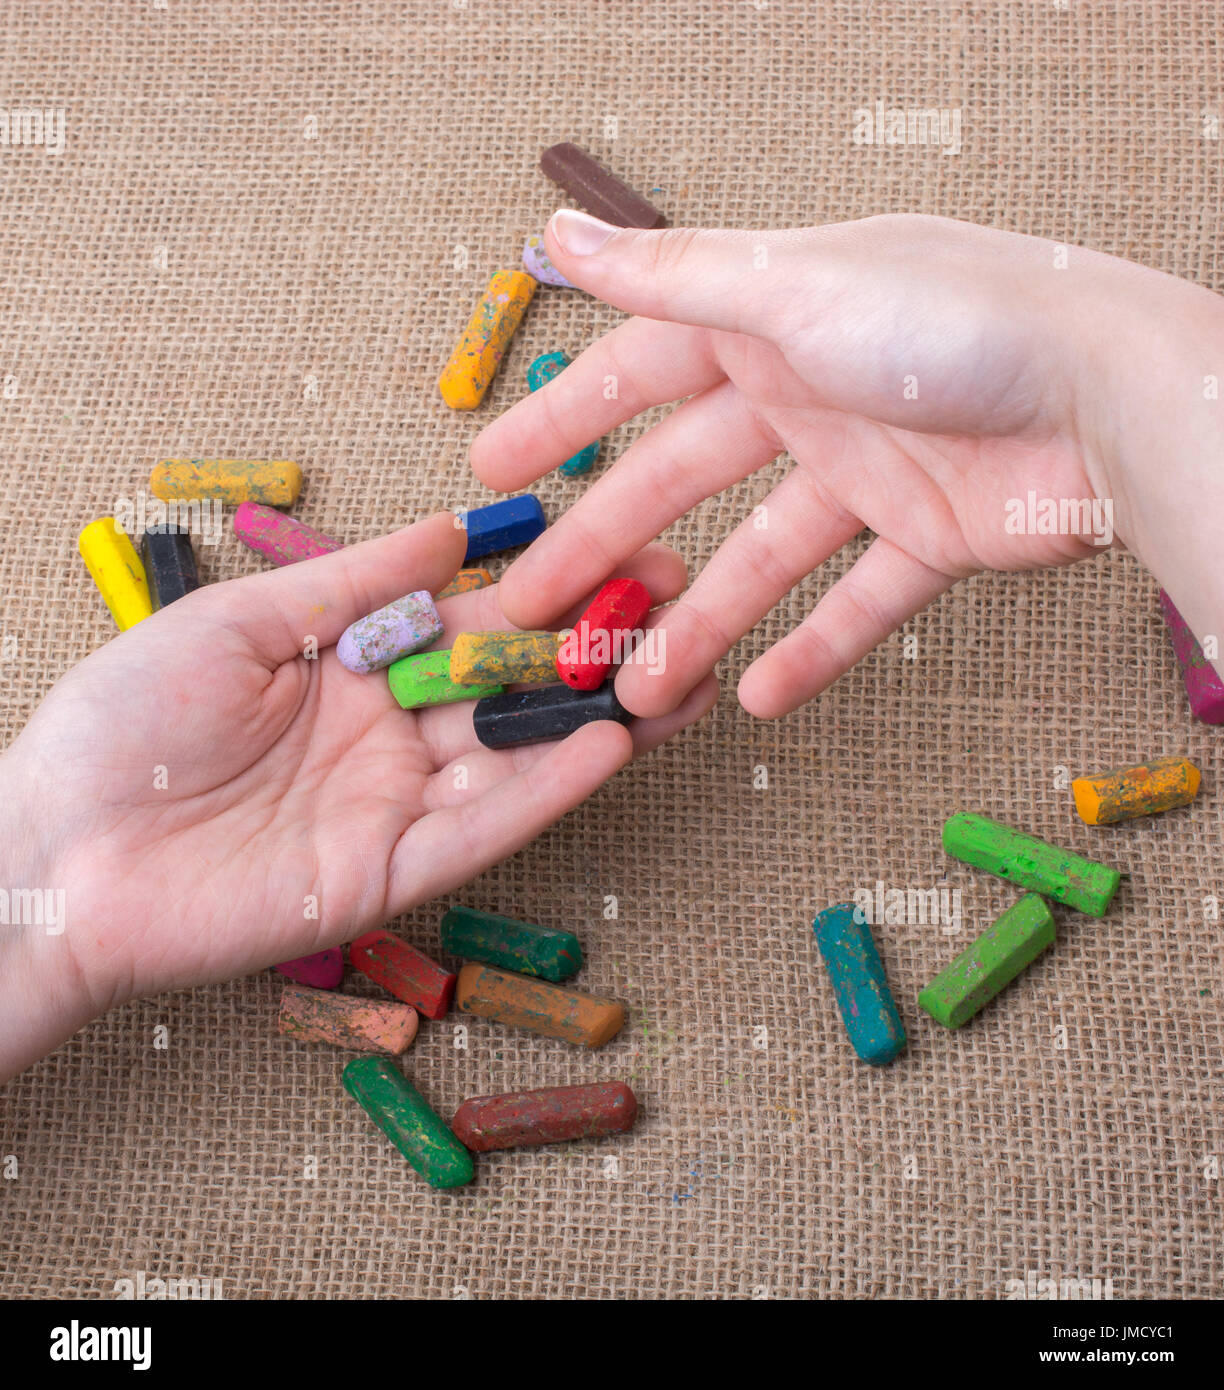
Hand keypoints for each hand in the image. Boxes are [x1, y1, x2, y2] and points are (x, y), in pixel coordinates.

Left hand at [0, 514, 714, 1077]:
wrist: (59, 850)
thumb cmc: (126, 725)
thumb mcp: (238, 622)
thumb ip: (353, 583)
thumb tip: (452, 527)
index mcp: (355, 668)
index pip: (476, 621)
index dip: (550, 588)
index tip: (627, 550)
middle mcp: (390, 735)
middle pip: (514, 690)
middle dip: (597, 649)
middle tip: (683, 607)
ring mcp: (393, 806)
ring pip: (515, 759)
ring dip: (598, 721)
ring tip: (678, 675)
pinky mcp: (386, 873)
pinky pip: (481, 828)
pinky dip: (544, 790)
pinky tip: (605, 746)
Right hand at [472, 211, 1223, 718]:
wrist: (1107, 393)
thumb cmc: (954, 318)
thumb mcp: (791, 288)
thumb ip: (672, 276)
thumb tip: (558, 232)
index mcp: (771, 326)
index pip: (639, 376)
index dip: (564, 421)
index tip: (495, 472)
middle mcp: (810, 395)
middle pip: (684, 482)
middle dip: (607, 545)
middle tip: (536, 609)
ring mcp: (868, 472)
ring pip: (760, 559)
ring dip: (697, 623)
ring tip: (637, 690)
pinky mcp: (927, 536)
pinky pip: (854, 603)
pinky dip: (810, 649)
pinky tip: (758, 696)